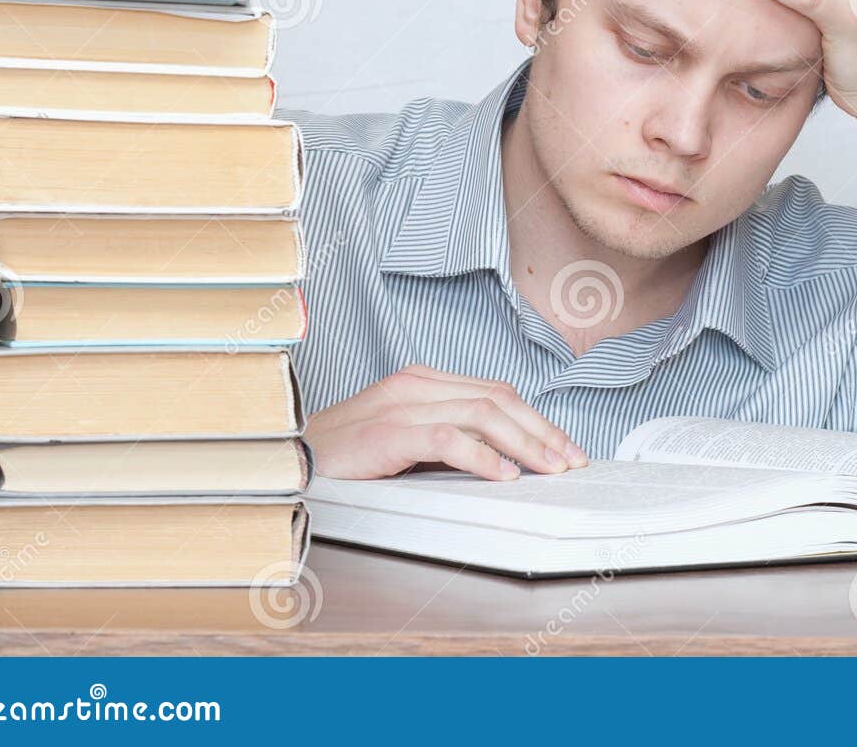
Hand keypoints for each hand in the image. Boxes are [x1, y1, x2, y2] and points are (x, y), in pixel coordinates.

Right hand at [305, 364, 587, 479]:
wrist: (284, 462)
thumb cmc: (343, 457)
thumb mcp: (405, 442)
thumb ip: (447, 440)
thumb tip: (503, 459)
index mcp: (423, 382)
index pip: (495, 392)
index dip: (536, 419)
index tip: (563, 446)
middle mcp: (416, 385)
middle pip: (498, 399)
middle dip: (542, 430)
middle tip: (571, 459)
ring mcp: (401, 405)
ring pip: (482, 413)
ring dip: (525, 443)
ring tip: (550, 468)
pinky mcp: (387, 431)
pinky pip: (446, 438)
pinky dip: (482, 456)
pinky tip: (504, 474)